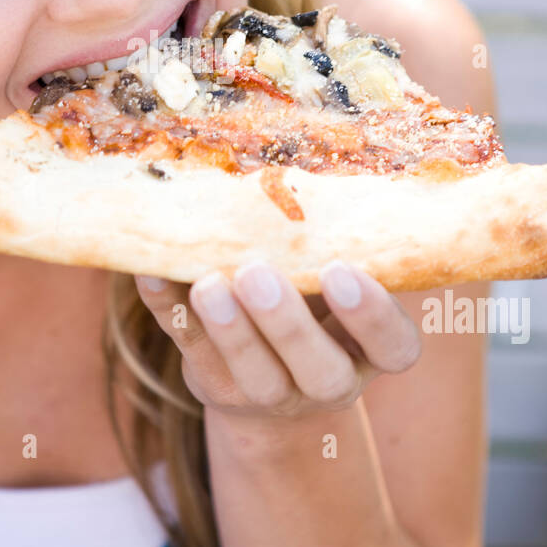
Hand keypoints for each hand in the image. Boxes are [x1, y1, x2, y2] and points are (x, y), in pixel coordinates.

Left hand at [133, 261, 421, 422]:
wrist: (269, 363)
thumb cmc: (316, 295)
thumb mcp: (335, 271)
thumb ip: (329, 238)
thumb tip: (300, 153)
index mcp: (372, 348)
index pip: (394, 345)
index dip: (371, 316)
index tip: (338, 270)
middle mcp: (330, 380)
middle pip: (320, 370)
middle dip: (287, 325)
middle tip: (257, 273)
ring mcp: (272, 393)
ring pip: (257, 377)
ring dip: (231, 331)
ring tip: (208, 284)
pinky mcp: (217, 385)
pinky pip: (191, 352)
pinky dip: (169, 310)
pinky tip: (152, 273)